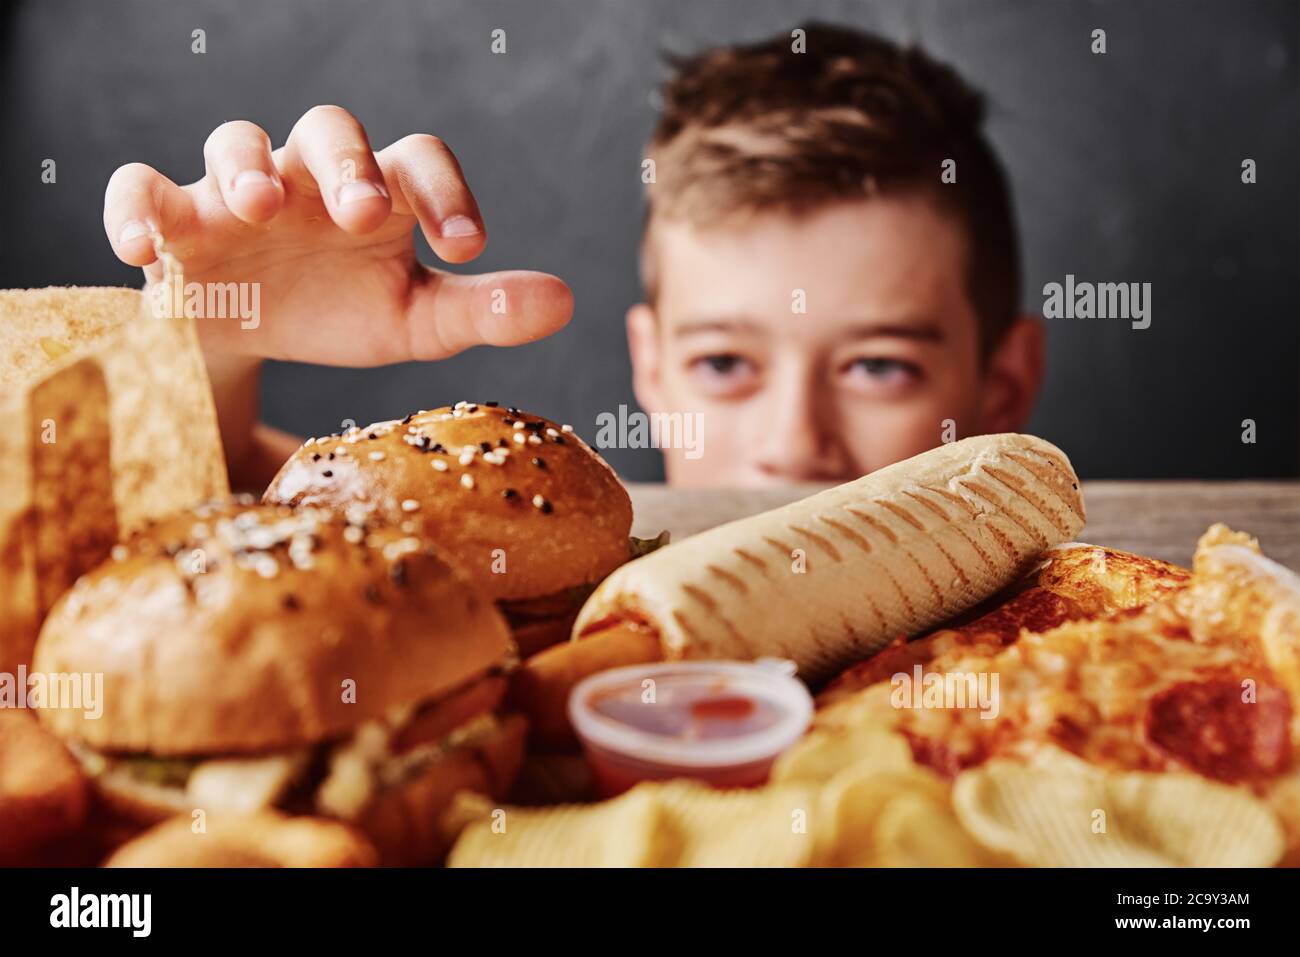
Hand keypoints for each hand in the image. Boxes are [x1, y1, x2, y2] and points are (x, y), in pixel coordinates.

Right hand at [102, 105, 573, 486]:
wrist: (250, 337)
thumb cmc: (339, 312)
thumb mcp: (413, 321)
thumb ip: (481, 309)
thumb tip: (567, 301)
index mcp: (380, 195)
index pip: (419, 161)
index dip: (446, 192)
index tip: (466, 247)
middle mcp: (312, 178)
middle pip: (331, 129)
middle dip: (348, 164)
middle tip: (365, 214)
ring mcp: (236, 190)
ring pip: (236, 139)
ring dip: (247, 166)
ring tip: (262, 206)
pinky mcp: (172, 217)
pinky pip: (141, 186)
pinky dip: (138, 207)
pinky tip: (144, 250)